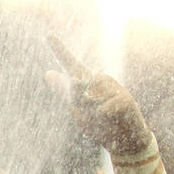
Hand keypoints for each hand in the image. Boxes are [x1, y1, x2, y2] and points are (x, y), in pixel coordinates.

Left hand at [45, 35, 151, 156]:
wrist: (126, 139)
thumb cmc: (101, 125)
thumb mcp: (79, 110)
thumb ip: (65, 92)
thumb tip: (48, 73)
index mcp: (86, 83)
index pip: (71, 64)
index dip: (59, 49)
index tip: (48, 34)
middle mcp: (100, 80)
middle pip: (76, 85)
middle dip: (77, 98)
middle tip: (89, 105)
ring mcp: (113, 87)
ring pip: (90, 99)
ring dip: (92, 113)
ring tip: (104, 118)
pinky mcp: (125, 98)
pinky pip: (103, 108)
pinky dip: (103, 117)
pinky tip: (112, 119)